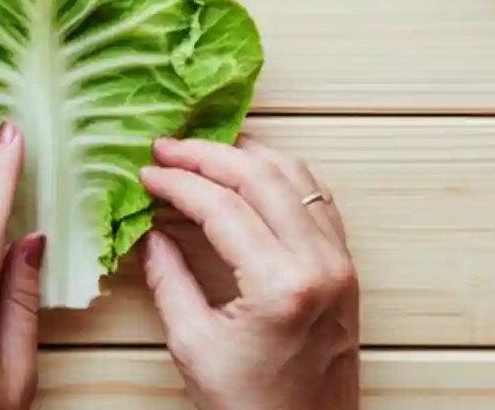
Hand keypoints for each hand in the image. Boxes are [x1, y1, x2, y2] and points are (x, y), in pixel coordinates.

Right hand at [140, 137, 359, 409]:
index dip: (179, 182)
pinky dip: (282, 178)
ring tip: (206, 152)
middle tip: (169, 147)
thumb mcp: (193, 345)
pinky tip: (252, 176)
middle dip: (209, 154)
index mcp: (280, 285)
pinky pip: (318, 201)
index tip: (148, 173)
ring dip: (249, 156)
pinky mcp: (346, 271)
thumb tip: (151, 232)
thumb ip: (168, 279)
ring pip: (298, 178)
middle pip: (262, 177)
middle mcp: (320, 265)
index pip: (222, 206)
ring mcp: (340, 265)